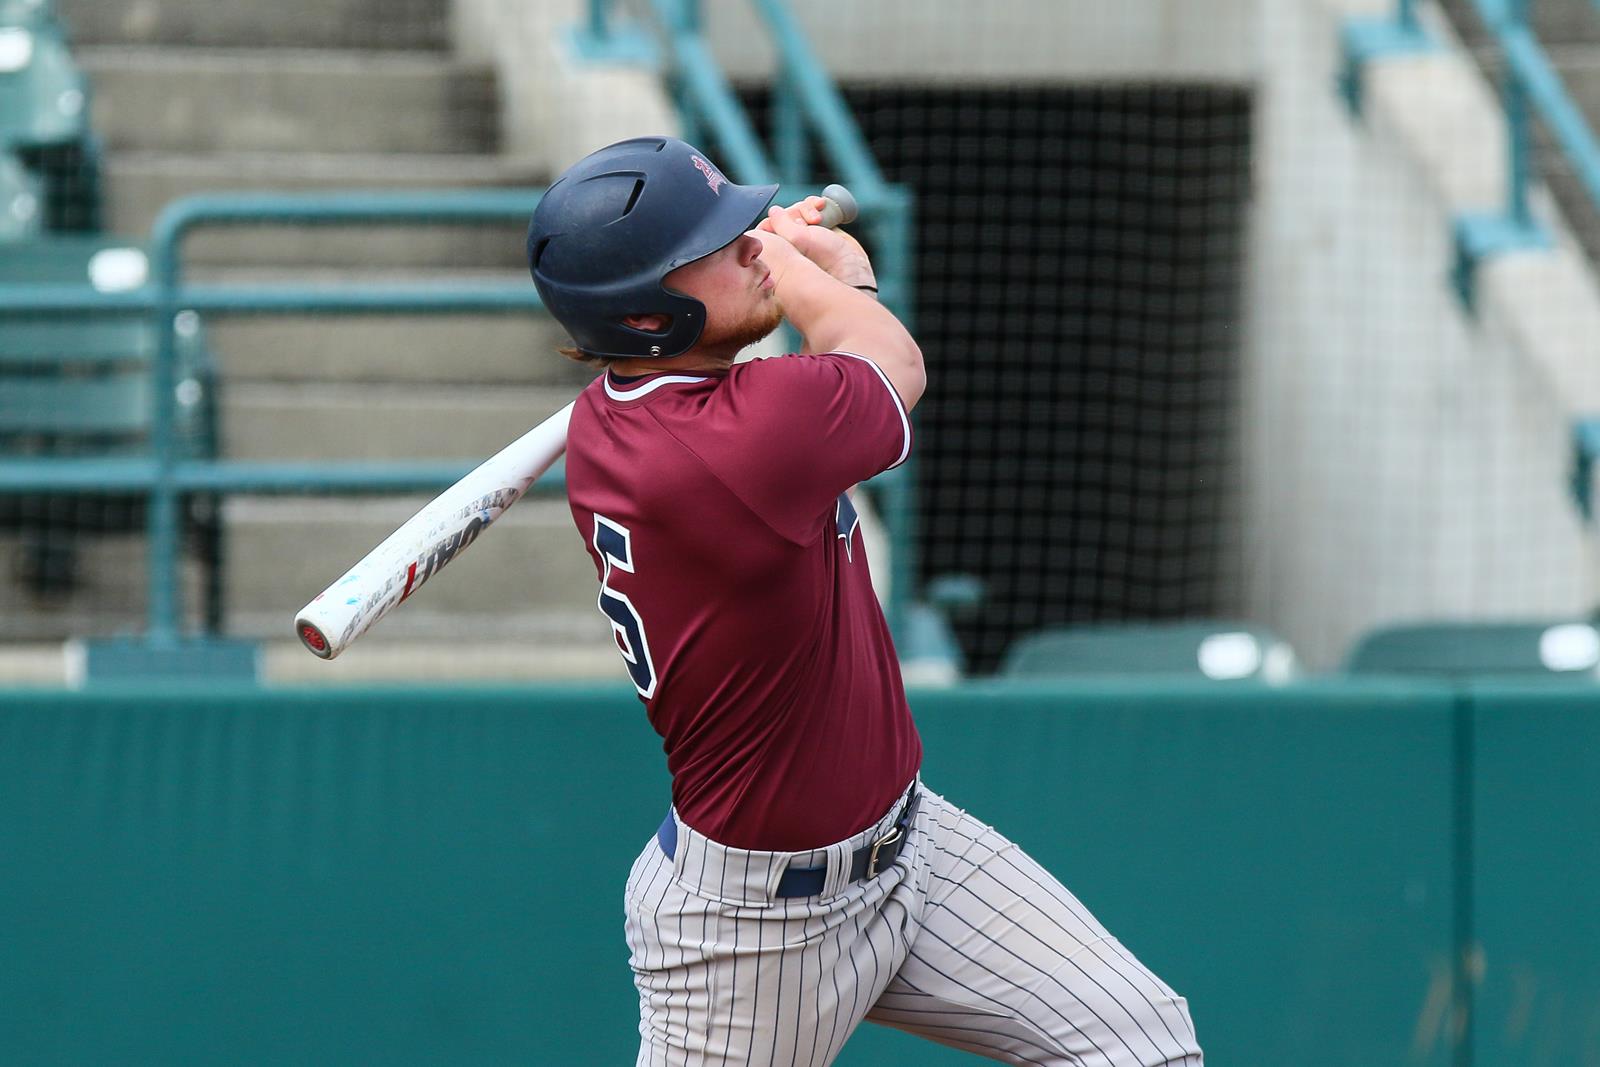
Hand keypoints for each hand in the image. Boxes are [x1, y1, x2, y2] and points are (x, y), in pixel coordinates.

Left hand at [756, 198, 875, 288]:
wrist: (851, 268)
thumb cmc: (823, 259)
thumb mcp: (797, 238)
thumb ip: (780, 222)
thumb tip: (774, 211)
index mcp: (778, 250)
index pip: (768, 225)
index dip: (779, 218)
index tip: (793, 222)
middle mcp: (789, 243)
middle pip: (785, 214)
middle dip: (798, 212)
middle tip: (811, 222)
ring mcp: (806, 236)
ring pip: (799, 210)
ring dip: (808, 208)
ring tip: (819, 219)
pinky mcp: (820, 228)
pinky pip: (812, 209)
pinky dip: (816, 205)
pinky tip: (822, 206)